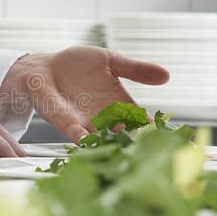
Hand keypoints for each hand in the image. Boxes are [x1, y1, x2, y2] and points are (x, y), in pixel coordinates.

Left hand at [0, 46, 168, 142]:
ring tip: (123, 152)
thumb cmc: (78, 65)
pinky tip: (85, 140)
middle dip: (136, 145)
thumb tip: (167, 76)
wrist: (45, 66)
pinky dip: (81, 137)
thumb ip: (136, 70)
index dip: (155, 130)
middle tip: (151, 154)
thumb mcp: (111, 61)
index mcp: (119, 105)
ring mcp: (85, 122)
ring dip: (111, 146)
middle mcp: (105, 119)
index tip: (170, 138)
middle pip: (125, 136)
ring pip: (103, 139)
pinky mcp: (64, 120)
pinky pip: (74, 132)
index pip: (142, 121)